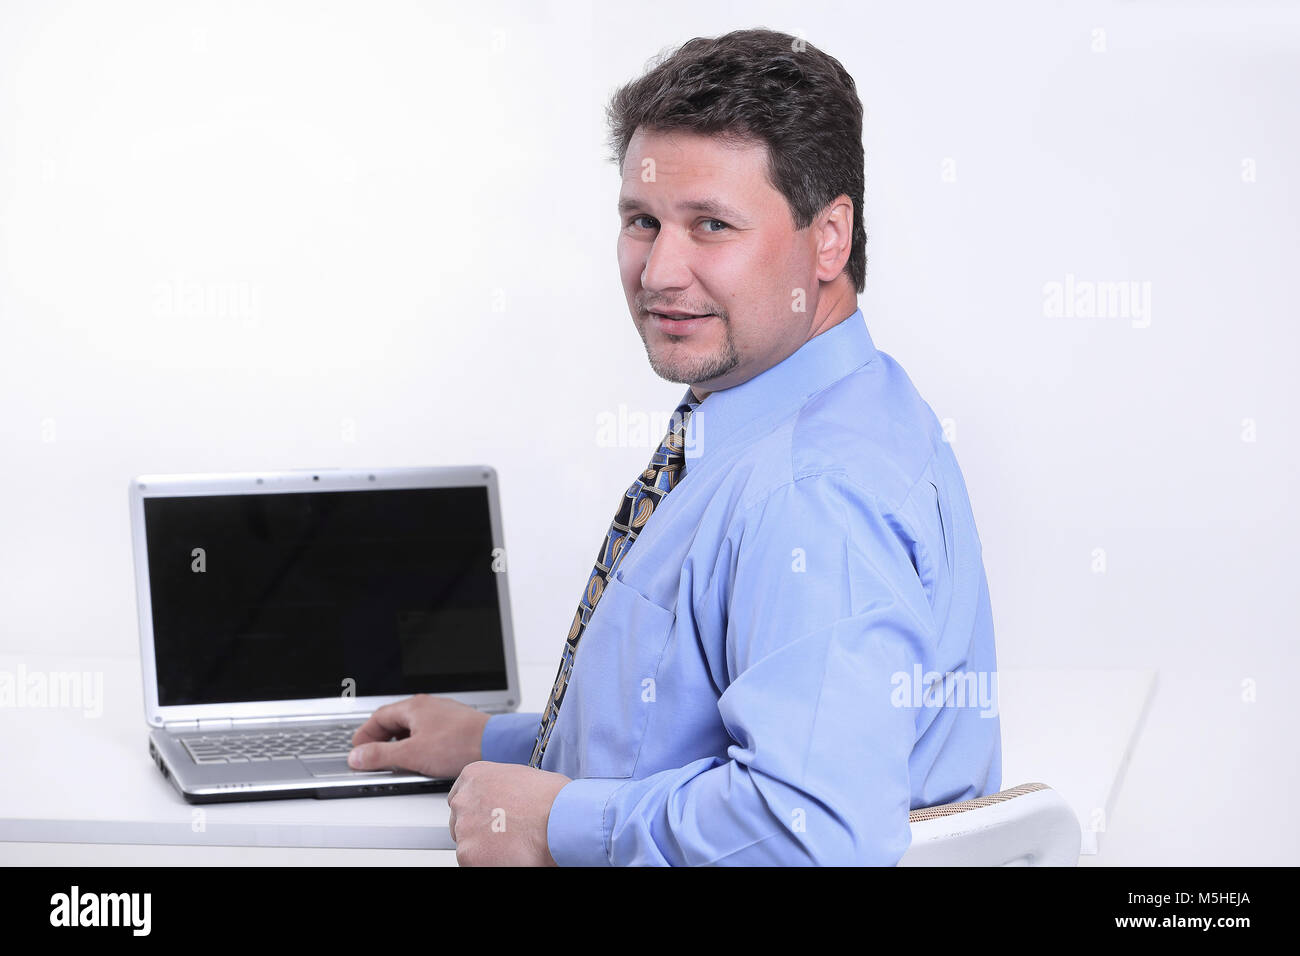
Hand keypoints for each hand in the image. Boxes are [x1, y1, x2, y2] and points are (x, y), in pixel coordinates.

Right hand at [348, 694, 489, 779]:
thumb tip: (358, 756)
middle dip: (381, 738)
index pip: (379, 717)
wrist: (495, 745)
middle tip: (371, 755)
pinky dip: (417, 743)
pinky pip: (428, 732)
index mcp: (414, 707)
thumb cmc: (459, 744)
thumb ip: (381, 756)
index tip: (358, 749)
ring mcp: (443, 714)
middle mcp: (429, 706)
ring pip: (412, 726)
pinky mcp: (456, 726)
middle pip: (395, 720)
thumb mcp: (411, 754)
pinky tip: (420, 758)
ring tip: (393, 759)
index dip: (365, 734)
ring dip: (399, 741)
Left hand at [447, 761, 571, 865]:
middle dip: (479, 830)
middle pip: (461, 821)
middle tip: (504, 834)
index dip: (478, 811)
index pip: (461, 797)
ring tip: (512, 845)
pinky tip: (511, 855)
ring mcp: (464, 828)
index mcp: (474, 776)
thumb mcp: (522, 777)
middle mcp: (464, 800)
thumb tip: (504, 801)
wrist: (560, 819)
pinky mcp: (468, 854)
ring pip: (467, 843)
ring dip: (485, 847)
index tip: (488, 818)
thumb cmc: (551, 798)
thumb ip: (502, 788)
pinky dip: (489, 862)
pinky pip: (473, 862)